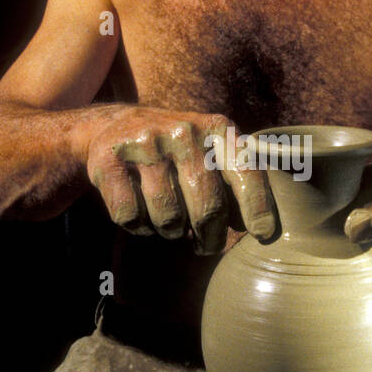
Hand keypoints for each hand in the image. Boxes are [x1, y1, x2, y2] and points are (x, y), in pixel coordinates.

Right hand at [86, 108, 276, 253]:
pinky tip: (141, 215)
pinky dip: (138, 226)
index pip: (246, 171)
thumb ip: (237, 177)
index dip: (257, 206)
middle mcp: (183, 132)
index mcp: (216, 128)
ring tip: (170, 223)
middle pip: (207, 206)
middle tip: (207, 246)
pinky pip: (130, 216)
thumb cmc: (178, 150)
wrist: (114, 125)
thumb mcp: (211, 149)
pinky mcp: (108, 159)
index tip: (263, 234)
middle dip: (210, 236)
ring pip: (168, 217)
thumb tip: (263, 227)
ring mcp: (144, 144)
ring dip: (171, 231)